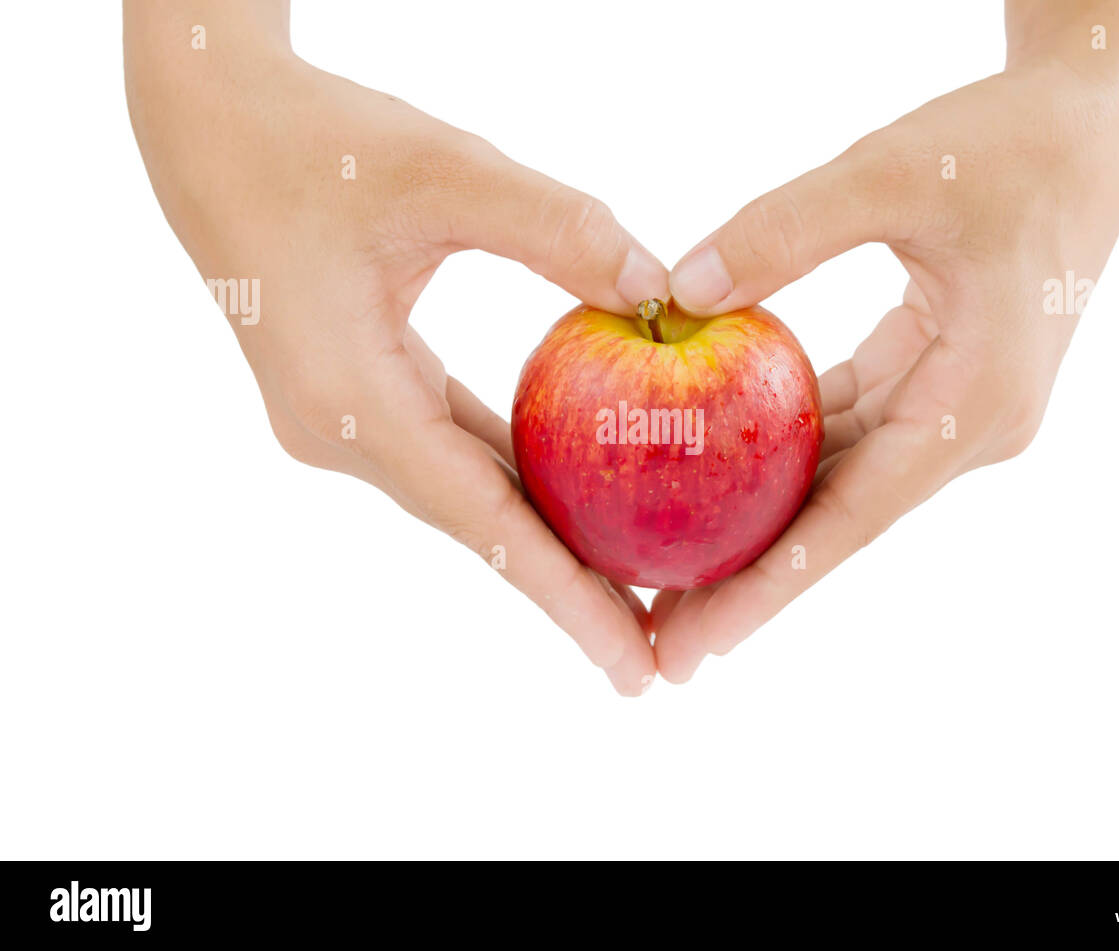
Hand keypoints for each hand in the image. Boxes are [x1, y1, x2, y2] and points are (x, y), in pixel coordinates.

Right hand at [125, 1, 666, 694]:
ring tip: (633, 597)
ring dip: (546, 542)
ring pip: (467, 497)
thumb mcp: (442, 172)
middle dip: (566, 592)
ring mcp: (345, 422)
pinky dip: (518, 479)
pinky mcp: (360, 398)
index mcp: (348, 400)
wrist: (212, 127)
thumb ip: (554, 227)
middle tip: (655, 659)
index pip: (479, 521)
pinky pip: (454, 451)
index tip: (632, 668)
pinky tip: (581, 495)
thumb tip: (663, 291)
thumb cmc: (315, 141)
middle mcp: (342, 434)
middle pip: (478, 529)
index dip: (562, 595)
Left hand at [650, 0, 1118, 680]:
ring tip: (674, 573)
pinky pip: (847, 430)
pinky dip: (785, 452)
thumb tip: (679, 294)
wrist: (1089, 123)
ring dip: (761, 524)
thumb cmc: (1007, 144)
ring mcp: (955, 411)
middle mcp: (968, 428)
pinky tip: (717, 469)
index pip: (852, 520)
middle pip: (839, 523)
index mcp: (973, 404)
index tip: (698, 646)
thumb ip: (782, 231)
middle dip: (750, 581)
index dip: (768, 588)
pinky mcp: (937, 383)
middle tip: (662, 645)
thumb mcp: (891, 174)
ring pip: (840, 484)